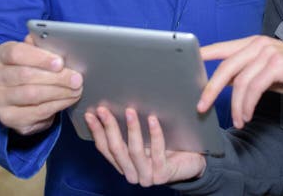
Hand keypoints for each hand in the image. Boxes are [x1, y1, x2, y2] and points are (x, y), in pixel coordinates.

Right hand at [0, 34, 82, 134]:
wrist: (14, 95)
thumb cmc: (28, 67)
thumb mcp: (32, 53)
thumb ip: (41, 47)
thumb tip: (56, 42)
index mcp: (0, 55)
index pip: (16, 53)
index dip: (39, 57)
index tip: (60, 62)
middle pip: (25, 75)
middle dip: (56, 77)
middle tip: (77, 78)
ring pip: (31, 95)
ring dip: (59, 92)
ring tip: (76, 89)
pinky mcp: (8, 118)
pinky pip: (36, 112)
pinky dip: (56, 105)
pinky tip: (68, 100)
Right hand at [85, 106, 206, 185]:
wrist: (192, 163)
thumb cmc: (167, 148)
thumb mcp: (145, 140)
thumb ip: (131, 132)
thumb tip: (117, 107)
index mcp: (124, 165)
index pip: (105, 148)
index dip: (97, 131)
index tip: (90, 114)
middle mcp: (132, 173)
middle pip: (116, 149)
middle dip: (109, 127)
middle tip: (104, 109)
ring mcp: (147, 176)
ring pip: (134, 150)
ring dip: (131, 129)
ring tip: (130, 110)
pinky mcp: (163, 174)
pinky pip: (157, 151)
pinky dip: (154, 134)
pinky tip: (153, 119)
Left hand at [198, 36, 282, 128]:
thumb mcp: (263, 71)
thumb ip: (244, 72)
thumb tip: (218, 84)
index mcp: (252, 43)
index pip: (222, 47)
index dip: (204, 54)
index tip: (187, 63)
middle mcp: (258, 44)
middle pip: (226, 66)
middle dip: (211, 88)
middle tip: (202, 107)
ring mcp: (268, 52)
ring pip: (240, 81)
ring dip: (236, 106)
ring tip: (238, 121)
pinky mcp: (278, 64)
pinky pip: (254, 88)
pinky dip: (248, 105)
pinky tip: (247, 115)